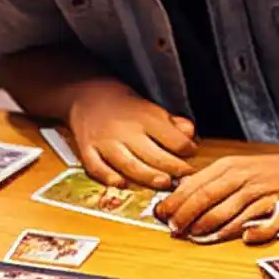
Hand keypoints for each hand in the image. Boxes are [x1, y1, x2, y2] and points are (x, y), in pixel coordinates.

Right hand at [68, 87, 197, 189]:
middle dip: (171, 167)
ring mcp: (104, 141)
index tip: (192, 153)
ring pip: (128, 164)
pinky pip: (96, 167)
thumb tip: (190, 133)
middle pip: (152, 153)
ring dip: (148, 176)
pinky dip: (107, 177)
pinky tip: (121, 184)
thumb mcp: (150, 108)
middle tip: (186, 177)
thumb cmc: (123, 105)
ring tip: (164, 184)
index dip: (186, 147)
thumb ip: (171, 123)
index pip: (170, 135)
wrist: (86, 94)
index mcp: (143, 116)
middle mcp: (124, 130)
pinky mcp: (87, 150)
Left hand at [155, 152, 278, 243]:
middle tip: (175, 229)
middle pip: (207, 199)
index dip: (176, 202)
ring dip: (209, 228)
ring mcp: (261, 192)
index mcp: (230, 166)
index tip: (162, 215)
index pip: (195, 185)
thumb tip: (181, 194)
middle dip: (186, 216)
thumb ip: (212, 181)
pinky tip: (242, 239)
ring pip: (228, 213)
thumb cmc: (271, 173)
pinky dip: (251, 234)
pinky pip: (261, 224)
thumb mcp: (238, 169)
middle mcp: (243, 177)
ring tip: (196, 236)